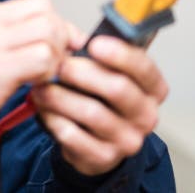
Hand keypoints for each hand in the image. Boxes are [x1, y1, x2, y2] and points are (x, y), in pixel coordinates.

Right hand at [0, 0, 75, 141]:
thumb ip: (18, 32)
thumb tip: (69, 31)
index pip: (37, 5)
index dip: (57, 26)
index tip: (58, 48)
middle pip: (46, 14)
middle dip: (60, 39)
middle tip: (53, 63)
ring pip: (48, 33)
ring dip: (55, 58)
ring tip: (40, 74)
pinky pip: (42, 58)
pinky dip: (47, 73)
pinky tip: (32, 84)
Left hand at [30, 36, 168, 175]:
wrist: (92, 142)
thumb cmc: (98, 98)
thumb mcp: (104, 72)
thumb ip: (96, 53)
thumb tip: (73, 36)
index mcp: (152, 89)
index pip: (144, 68)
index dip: (120, 54)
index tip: (94, 44)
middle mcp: (146, 115)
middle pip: (118, 89)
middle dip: (83, 72)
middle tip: (59, 65)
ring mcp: (127, 140)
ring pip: (92, 113)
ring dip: (61, 96)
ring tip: (41, 86)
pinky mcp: (104, 158)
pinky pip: (74, 136)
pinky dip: (54, 119)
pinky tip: (44, 109)